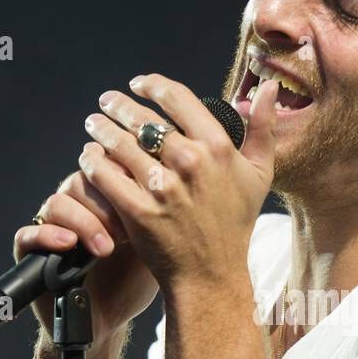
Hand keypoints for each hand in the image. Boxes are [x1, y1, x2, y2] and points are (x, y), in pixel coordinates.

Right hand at [13, 166, 158, 353]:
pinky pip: (29, 233)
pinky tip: (68, 244)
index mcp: (105, 196)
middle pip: (82, 177)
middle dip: (106, 202)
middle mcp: (77, 205)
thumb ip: (162, 212)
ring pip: (58, 201)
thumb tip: (181, 180)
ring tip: (104, 249)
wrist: (110, 320)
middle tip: (126, 231)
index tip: (145, 199)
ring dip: (84, 222)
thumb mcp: (156, 244)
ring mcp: (52, 225)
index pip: (108, 164)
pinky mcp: (30, 251)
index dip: (123, 177)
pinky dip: (48, 235)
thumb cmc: (134, 281)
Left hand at [76, 72, 279, 290]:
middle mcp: (190, 163)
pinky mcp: (138, 211)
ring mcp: (162, 188)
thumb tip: (268, 86)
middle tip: (107, 102)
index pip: (177, 98)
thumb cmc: (234, 223)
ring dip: (101, 129)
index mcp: (218, 148)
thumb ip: (263, 127)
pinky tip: (89, 156)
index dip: (153, 85)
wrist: (211, 275)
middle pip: (143, 119)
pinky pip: (105, 174)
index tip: (140, 84)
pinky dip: (93, 161)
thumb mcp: (259, 174)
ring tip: (94, 124)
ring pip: (119, 143)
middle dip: (119, 105)